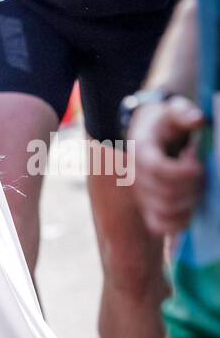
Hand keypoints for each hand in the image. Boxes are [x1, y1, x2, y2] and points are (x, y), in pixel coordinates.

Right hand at [130, 96, 205, 236]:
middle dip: (191, 186)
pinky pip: (161, 225)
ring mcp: (141, 194)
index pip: (157, 170)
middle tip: (200, 170)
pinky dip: (180, 221)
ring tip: (196, 185)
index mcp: (141, 150)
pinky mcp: (148, 208)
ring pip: (165, 212)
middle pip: (165, 194)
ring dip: (188, 202)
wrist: (150, 135)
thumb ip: (183, 113)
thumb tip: (197, 120)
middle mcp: (137, 175)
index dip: (182, 173)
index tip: (197, 164)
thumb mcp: (173, 111)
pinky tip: (191, 203)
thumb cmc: (165, 123)